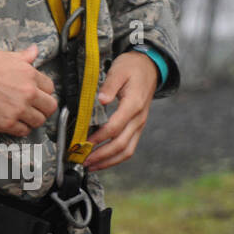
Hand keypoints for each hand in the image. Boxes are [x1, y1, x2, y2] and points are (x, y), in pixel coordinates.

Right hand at [0, 44, 56, 135]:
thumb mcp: (5, 56)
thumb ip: (24, 56)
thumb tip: (34, 51)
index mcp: (30, 74)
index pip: (50, 88)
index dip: (44, 92)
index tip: (38, 94)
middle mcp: (28, 93)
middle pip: (50, 107)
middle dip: (44, 108)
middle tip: (35, 108)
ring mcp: (18, 109)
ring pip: (38, 121)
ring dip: (33, 120)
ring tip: (23, 116)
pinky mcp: (6, 123)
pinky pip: (23, 132)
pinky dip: (20, 129)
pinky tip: (14, 123)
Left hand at [84, 51, 157, 171]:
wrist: (149, 67)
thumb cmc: (132, 68)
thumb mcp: (119, 70)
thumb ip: (110, 85)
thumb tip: (101, 100)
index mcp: (134, 104)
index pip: (115, 127)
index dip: (99, 137)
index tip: (84, 142)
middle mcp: (138, 118)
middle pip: (121, 145)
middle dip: (101, 156)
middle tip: (84, 160)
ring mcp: (139, 125)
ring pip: (127, 151)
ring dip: (108, 161)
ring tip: (91, 166)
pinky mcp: (137, 128)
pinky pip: (128, 148)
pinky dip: (115, 158)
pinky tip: (102, 160)